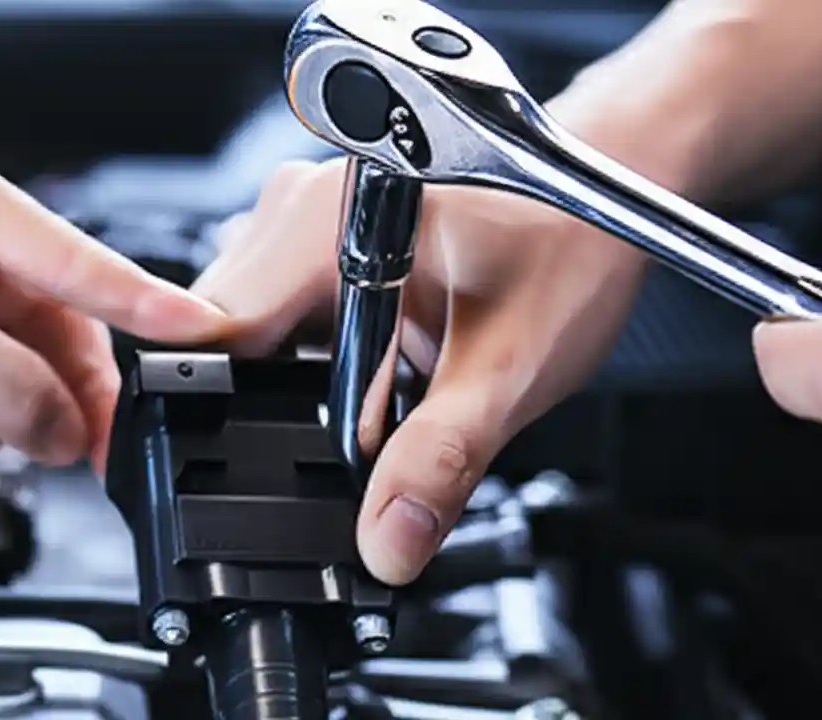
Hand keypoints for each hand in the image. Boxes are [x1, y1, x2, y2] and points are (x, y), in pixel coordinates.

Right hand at [193, 158, 647, 584]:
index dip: (226, 412)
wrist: (609, 203)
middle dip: (262, 409)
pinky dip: (307, 367)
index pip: (212, 332)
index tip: (262, 465)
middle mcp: (297, 212)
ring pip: (245, 336)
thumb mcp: (511, 366)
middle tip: (357, 430)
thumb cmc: (574, 246)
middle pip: (219, 340)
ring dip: (288, 388)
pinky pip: (277, 322)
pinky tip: (365, 375)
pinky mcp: (320, 252)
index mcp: (326, 221)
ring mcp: (303, 229)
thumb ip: (443, 458)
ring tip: (371, 396)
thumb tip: (387, 539)